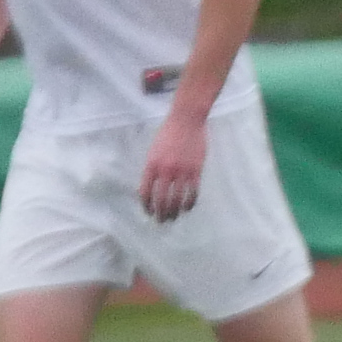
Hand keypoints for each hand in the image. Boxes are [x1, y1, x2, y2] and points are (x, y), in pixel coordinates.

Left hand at [139, 105, 211, 220]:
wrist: (186, 121)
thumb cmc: (168, 134)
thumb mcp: (154, 151)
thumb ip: (153, 169)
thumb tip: (154, 187)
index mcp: (151, 166)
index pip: (145, 192)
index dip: (146, 206)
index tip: (148, 212)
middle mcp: (165, 171)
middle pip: (161, 199)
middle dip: (160, 213)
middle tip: (161, 221)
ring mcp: (181, 172)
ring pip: (177, 199)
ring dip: (174, 212)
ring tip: (174, 218)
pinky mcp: (196, 170)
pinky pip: (192, 192)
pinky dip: (189, 203)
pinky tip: (187, 208)